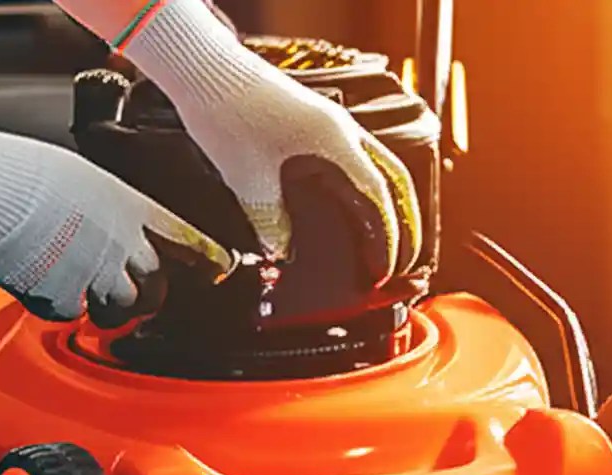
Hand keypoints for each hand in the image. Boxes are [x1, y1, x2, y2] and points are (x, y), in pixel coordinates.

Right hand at [0, 117, 235, 324]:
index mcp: (130, 207)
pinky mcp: (60, 293)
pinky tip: (47, 285)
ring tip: (86, 292)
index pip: (186, 240)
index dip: (208, 259)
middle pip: (156, 287)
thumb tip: (117, 226)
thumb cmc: (22, 170)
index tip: (221, 269)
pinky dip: (62, 306)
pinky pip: (72, 313)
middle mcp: (120, 241)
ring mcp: (93, 270)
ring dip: (107, 307)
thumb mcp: (86, 177)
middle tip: (133, 296)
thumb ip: (112, 208)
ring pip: (120, 309)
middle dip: (148, 297)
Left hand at [122, 0, 422, 287]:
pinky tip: (355, 206)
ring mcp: (333, 123)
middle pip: (394, 179)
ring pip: (380, 166)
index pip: (377, 195)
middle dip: (405, 222)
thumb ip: (270, 222)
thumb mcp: (248, 181)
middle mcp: (343, 130)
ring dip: (389, 203)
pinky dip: (367, 186)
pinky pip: (358, 157)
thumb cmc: (227, 116)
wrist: (206, 71)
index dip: (388, 235)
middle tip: (403, 260)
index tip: (385, 267)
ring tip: (388, 239)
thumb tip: (282, 253)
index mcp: (335, 142)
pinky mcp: (317, 121)